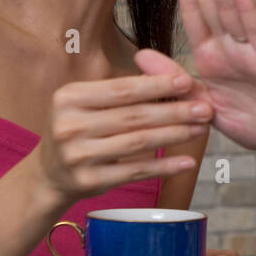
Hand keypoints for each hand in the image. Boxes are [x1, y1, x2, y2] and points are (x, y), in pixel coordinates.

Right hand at [31, 70, 209, 205]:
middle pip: (133, 116)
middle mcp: (69, 126)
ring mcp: (77, 156)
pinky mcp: (88, 181)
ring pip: (137, 143)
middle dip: (175, 112)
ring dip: (175, 135)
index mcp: (69, 98)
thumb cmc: (79, 129)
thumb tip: (171, 74)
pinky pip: (135, 172)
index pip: (122, 90)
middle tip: (205, 109)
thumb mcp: (87, 102)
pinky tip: (187, 162)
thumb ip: (123, 89)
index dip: (157, 86)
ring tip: (201, 129)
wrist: (49, 175)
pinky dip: (164, 167)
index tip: (187, 82)